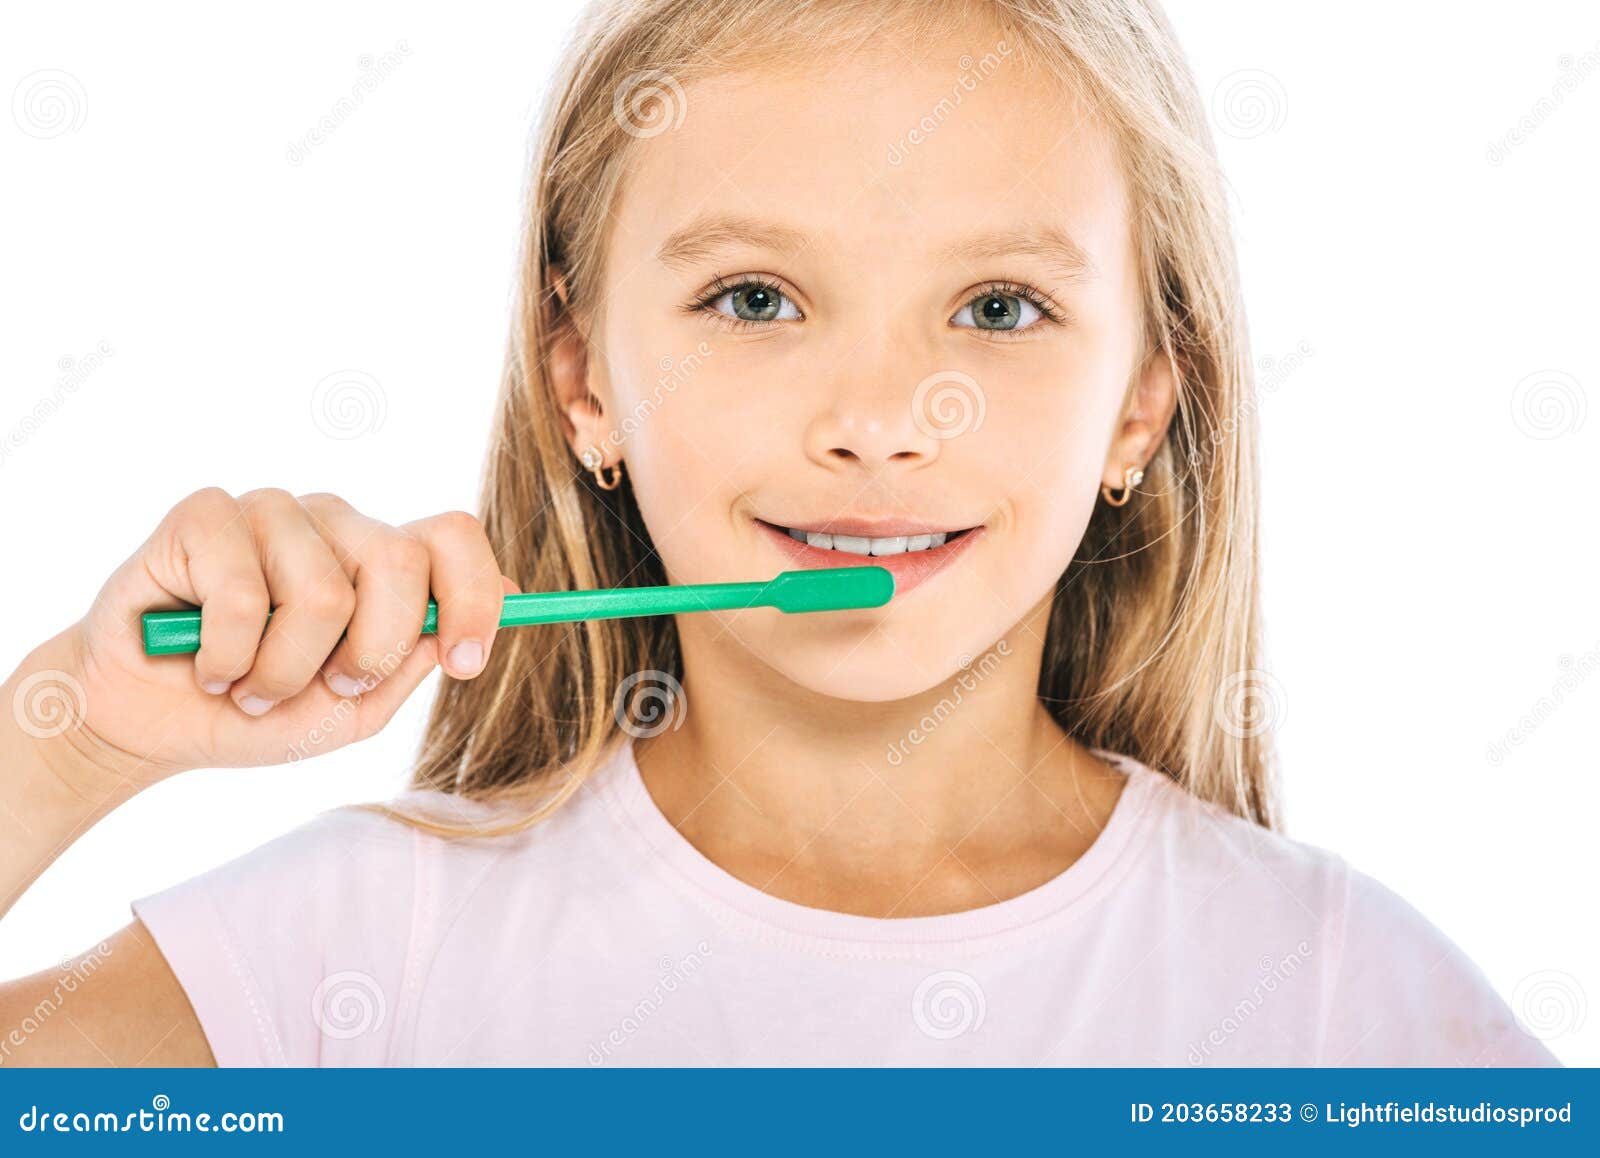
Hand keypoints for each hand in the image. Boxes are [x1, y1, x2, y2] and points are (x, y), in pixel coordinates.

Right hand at [35, 488, 515, 790]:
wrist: (149, 723)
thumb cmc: (257, 709)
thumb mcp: (354, 707)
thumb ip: (414, 659)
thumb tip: (488, 603)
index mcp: (380, 559)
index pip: (454, 538)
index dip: (476, 597)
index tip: (467, 663)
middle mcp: (334, 524)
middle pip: (402, 561)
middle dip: (371, 651)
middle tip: (327, 687)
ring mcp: (271, 511)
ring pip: (323, 593)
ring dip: (284, 671)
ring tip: (249, 683)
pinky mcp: (204, 514)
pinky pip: (245, 594)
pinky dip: (227, 656)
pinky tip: (205, 660)